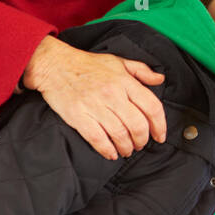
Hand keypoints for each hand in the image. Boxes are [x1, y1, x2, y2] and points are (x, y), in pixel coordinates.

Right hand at [23, 35, 167, 159]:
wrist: (55, 64)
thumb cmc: (88, 64)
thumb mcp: (118, 61)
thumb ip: (142, 70)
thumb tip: (160, 79)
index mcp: (125, 81)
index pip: (152, 107)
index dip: (160, 125)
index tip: (160, 135)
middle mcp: (112, 94)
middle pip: (138, 125)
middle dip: (142, 140)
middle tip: (141, 144)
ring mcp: (94, 106)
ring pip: (120, 135)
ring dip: (126, 147)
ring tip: (127, 150)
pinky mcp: (78, 116)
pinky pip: (97, 138)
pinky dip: (107, 150)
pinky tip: (111, 153)